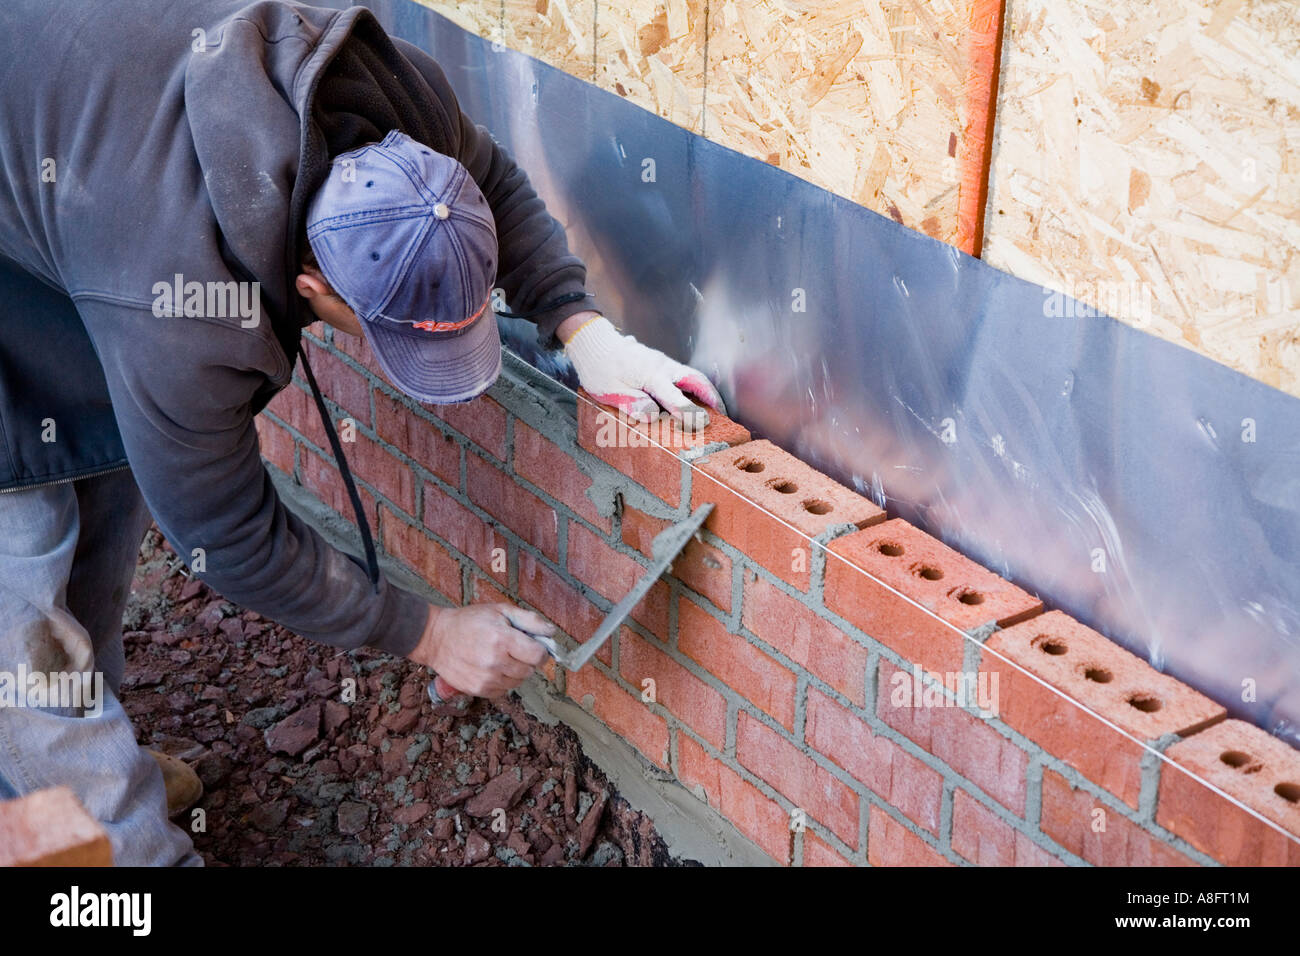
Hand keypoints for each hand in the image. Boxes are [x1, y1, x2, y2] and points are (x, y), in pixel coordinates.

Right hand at [407, 604, 552, 697]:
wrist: (437, 638)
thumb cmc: (470, 621)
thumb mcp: (500, 610)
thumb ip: (529, 620)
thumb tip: (552, 632)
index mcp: (502, 640)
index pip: (538, 656)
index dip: (540, 650)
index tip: (534, 646)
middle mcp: (495, 662)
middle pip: (530, 670)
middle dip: (526, 660)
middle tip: (512, 648)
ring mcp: (486, 679)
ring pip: (518, 682)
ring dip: (515, 671)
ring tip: (499, 657)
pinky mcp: (478, 690)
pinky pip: (504, 690)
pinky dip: (502, 680)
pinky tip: (490, 667)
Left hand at [559, 313, 725, 426]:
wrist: (594, 343)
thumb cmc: (599, 368)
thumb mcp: (610, 390)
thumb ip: (632, 402)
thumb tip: (652, 416)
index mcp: (651, 375)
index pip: (676, 397)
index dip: (690, 413)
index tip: (702, 424)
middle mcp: (662, 367)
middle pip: (696, 380)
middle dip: (713, 397)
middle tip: (723, 414)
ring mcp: (663, 362)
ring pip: (692, 375)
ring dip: (706, 391)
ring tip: (715, 408)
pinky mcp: (659, 362)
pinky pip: (683, 373)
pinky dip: (694, 385)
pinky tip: (693, 396)